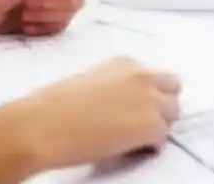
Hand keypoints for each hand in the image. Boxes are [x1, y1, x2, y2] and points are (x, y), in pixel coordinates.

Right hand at [2, 57, 180, 169]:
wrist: (40, 126)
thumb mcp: (88, 82)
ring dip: (158, 125)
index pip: (153, 76)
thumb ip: (113, 86)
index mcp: (125, 62)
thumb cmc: (52, 107)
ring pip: (173, 113)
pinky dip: (150, 146)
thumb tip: (121, 105)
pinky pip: (163, 137)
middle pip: (173, 89)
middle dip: (162, 104)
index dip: (146, 94)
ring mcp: (150, 99)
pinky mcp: (150, 125)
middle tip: (141, 124)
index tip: (134, 108)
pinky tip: (129, 150)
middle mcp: (142, 75)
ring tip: (132, 139)